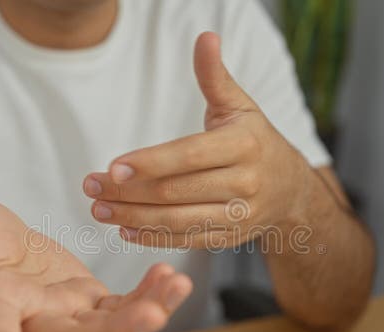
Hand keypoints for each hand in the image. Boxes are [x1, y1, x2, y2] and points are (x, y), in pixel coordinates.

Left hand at [82, 32, 310, 248]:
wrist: (293, 190)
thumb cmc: (255, 140)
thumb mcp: (240, 106)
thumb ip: (215, 76)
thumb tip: (205, 38)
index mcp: (244, 146)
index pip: (188, 156)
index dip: (149, 163)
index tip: (112, 166)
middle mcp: (244, 183)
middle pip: (175, 191)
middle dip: (127, 191)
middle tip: (91, 186)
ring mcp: (238, 215)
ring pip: (177, 221)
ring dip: (133, 218)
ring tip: (99, 209)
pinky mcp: (230, 238)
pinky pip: (186, 240)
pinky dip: (153, 237)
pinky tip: (124, 229)